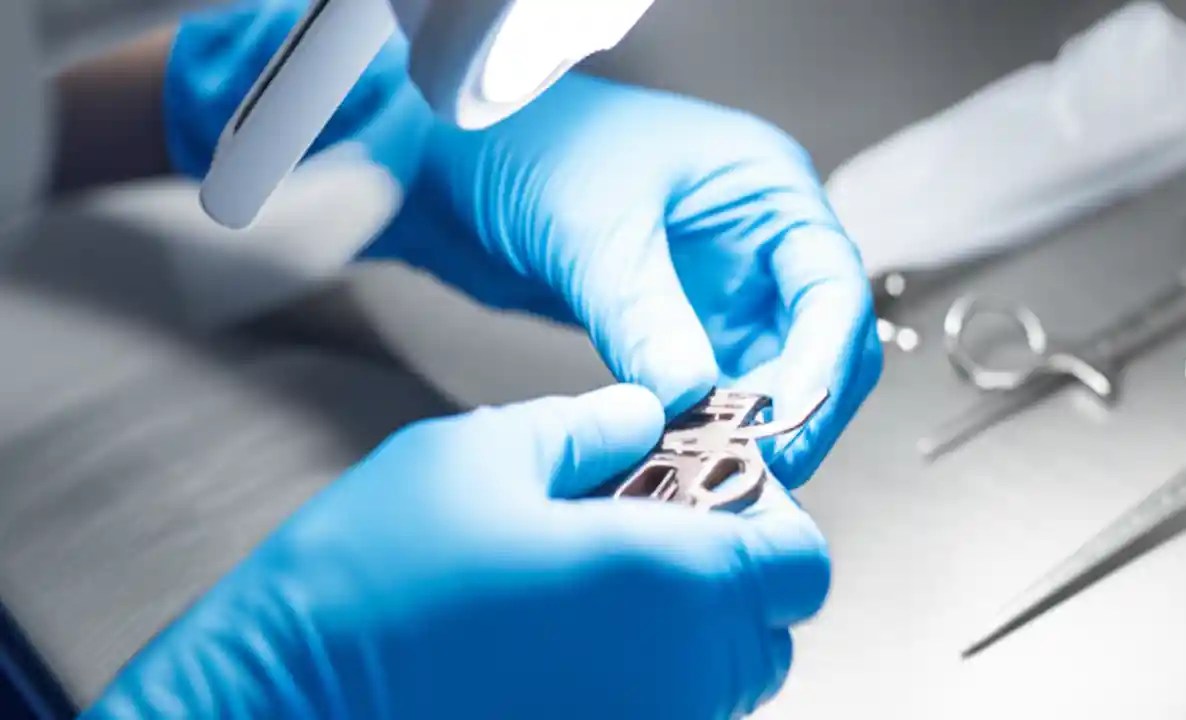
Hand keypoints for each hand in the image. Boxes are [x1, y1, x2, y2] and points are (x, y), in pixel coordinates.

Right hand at [83, 386, 830, 718]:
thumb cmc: (378, 571)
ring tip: (605, 570)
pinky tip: (571, 624)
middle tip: (656, 521)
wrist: (291, 692)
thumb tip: (646, 415)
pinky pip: (659, 710)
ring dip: (691, 622)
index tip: (714, 481)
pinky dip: (645, 668)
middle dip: (734, 569)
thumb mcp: (485, 451)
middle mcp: (674, 674)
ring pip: (720, 680)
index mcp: (669, 580)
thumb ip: (590, 428)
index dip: (771, 514)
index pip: (802, 563)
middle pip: (770, 629)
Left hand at [369, 74, 882, 487]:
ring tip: (718, 477)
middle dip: (796, 409)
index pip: (831, 288)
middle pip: (816, 343)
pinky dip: (702, 427)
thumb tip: (690, 395)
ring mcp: (713, 286)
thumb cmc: (521, 141)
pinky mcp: (669, 325)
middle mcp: (754, 240)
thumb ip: (644, 314)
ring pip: (766, 376)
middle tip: (759, 471)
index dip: (822, 364)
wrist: (443, 157)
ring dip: (748, 428)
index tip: (787, 425)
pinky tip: (681, 460)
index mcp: (765, 189)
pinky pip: (708, 389)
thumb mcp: (592, 227)